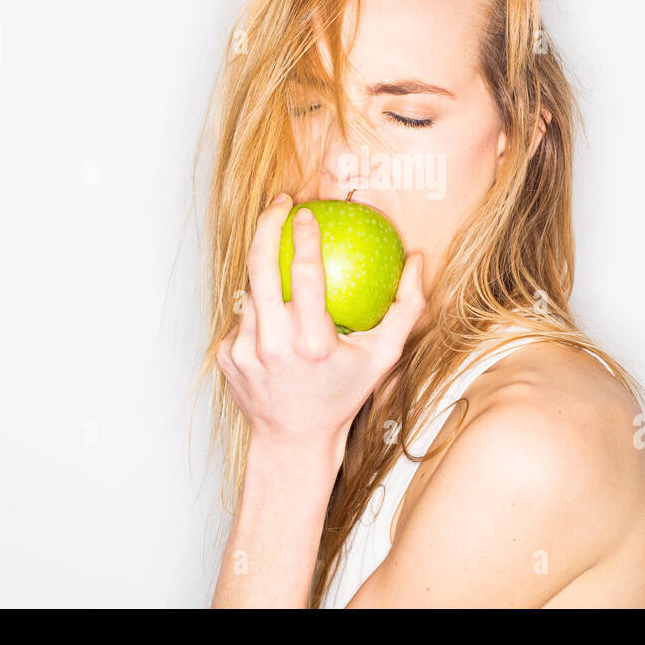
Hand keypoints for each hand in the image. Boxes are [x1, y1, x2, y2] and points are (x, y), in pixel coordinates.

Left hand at [217, 193, 425, 464]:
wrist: (293, 440)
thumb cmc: (342, 395)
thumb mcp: (383, 357)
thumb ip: (406, 308)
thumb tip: (418, 259)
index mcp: (313, 344)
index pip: (305, 275)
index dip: (304, 236)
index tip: (307, 212)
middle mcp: (274, 347)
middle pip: (260, 268)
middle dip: (267, 225)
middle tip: (279, 204)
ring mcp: (245, 352)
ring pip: (250, 292)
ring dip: (265, 274)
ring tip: (279, 256)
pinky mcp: (227, 358)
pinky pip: (242, 317)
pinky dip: (258, 310)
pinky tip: (270, 308)